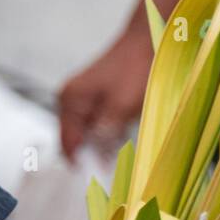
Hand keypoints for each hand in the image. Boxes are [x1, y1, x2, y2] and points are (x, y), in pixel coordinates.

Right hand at [57, 29, 151, 160]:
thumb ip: (105, 133)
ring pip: (90, 138)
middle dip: (94, 156)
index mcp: (70, 101)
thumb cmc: (136, 67)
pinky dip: (111, 137)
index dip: (83, 164)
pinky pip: (100, 129)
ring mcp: (84, 103)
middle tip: (114, 168)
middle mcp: (71, 103)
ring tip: (122, 151)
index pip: (68, 146)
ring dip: (105, 147)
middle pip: (77, 143)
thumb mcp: (120, 104)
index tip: (100, 179)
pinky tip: (124, 137)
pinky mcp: (99, 104)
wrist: (151, 39)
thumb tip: (96, 162)